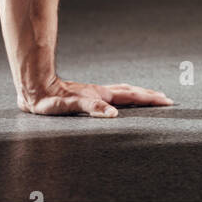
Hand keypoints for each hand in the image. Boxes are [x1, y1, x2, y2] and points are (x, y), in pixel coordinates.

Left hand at [18, 77, 174, 116]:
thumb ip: (93, 108)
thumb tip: (114, 114)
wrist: (35, 86)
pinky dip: (125, 95)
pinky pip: (114, 93)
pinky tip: (122, 99)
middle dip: (150, 96)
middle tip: (167, 99)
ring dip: (140, 94)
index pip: (132, 96)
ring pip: (124, 91)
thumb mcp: (70, 106)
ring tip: (151, 96)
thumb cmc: (50, 99)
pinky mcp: (88, 94)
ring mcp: (96, 92)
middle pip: (133, 92)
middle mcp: (101, 92)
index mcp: (101, 95)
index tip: (167, 101)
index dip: (150, 99)